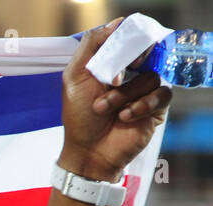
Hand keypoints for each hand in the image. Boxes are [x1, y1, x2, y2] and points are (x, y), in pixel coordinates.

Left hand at [59, 18, 171, 182]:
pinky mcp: (157, 108)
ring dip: (124, 95)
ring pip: (151, 77)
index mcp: (114, 65)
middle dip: (132, 63)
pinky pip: (161, 94)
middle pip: (148, 53)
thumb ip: (91, 46)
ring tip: (105, 109)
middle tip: (118, 75)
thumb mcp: (75, 77)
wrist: (88, 151)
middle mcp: (133, 75)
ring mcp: (146, 91)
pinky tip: (125, 117)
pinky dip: (141, 105)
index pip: (131, 41)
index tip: (120, 51)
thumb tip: (115, 23)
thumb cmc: (79, 117)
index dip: (130, 41)